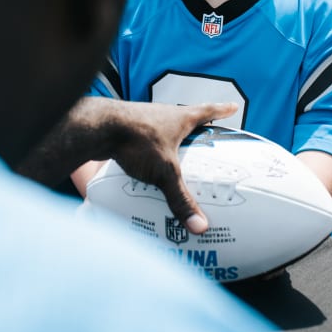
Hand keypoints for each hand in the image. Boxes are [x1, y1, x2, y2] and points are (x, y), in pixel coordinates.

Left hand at [107, 101, 238, 233]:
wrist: (98, 127)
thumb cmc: (136, 139)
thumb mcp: (164, 171)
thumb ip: (181, 199)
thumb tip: (200, 226)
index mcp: (179, 118)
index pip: (207, 110)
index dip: (221, 110)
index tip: (233, 106)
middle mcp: (163, 115)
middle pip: (185, 118)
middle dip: (196, 126)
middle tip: (206, 135)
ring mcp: (144, 121)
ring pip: (163, 129)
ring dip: (172, 139)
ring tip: (178, 155)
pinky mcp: (127, 131)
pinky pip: (145, 142)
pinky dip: (151, 151)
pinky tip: (148, 167)